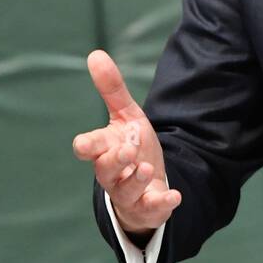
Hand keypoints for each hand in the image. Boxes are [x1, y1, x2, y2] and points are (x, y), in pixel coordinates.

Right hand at [73, 50, 180, 235]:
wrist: (148, 184)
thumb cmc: (130, 147)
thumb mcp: (126, 116)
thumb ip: (112, 89)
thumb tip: (95, 54)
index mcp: (105, 149)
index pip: (88, 148)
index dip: (88, 146)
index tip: (86, 143)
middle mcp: (112, 173)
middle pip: (105, 170)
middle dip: (115, 160)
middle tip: (128, 149)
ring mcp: (129, 192)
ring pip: (126, 190)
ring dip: (136, 179)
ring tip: (146, 167)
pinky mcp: (148, 206)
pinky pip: (153, 208)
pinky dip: (163, 202)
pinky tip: (175, 195)